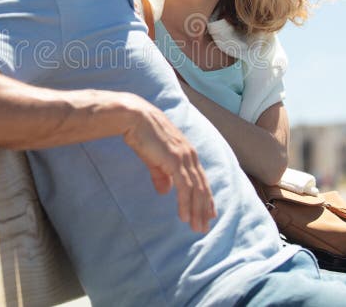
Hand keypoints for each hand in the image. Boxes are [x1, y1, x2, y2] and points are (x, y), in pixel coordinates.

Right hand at [120, 95, 215, 232]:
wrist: (136, 118)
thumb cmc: (143, 135)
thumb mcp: (154, 158)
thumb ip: (161, 175)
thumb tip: (165, 191)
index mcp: (188, 153)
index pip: (201, 179)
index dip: (206, 197)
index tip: (209, 214)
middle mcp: (190, 156)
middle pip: (202, 187)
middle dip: (204, 209)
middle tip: (204, 227)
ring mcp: (184, 158)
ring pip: (196, 190)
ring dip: (197, 211)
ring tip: (196, 227)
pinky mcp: (175, 161)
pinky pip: (185, 187)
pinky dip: (186, 204)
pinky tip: (184, 217)